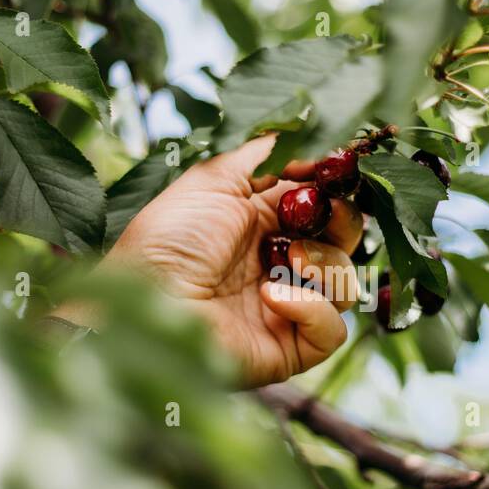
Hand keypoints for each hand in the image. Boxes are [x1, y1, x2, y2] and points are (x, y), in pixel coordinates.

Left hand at [104, 135, 363, 386]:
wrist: (144, 304)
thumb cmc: (166, 241)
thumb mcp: (212, 180)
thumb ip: (264, 155)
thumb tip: (313, 141)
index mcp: (263, 224)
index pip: (322, 205)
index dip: (337, 190)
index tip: (342, 173)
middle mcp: (279, 265)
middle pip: (343, 242)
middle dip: (342, 222)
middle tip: (322, 213)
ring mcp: (287, 308)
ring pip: (345, 284)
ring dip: (326, 263)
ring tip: (290, 260)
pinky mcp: (289, 348)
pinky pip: (331, 330)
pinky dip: (311, 309)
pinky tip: (272, 299)